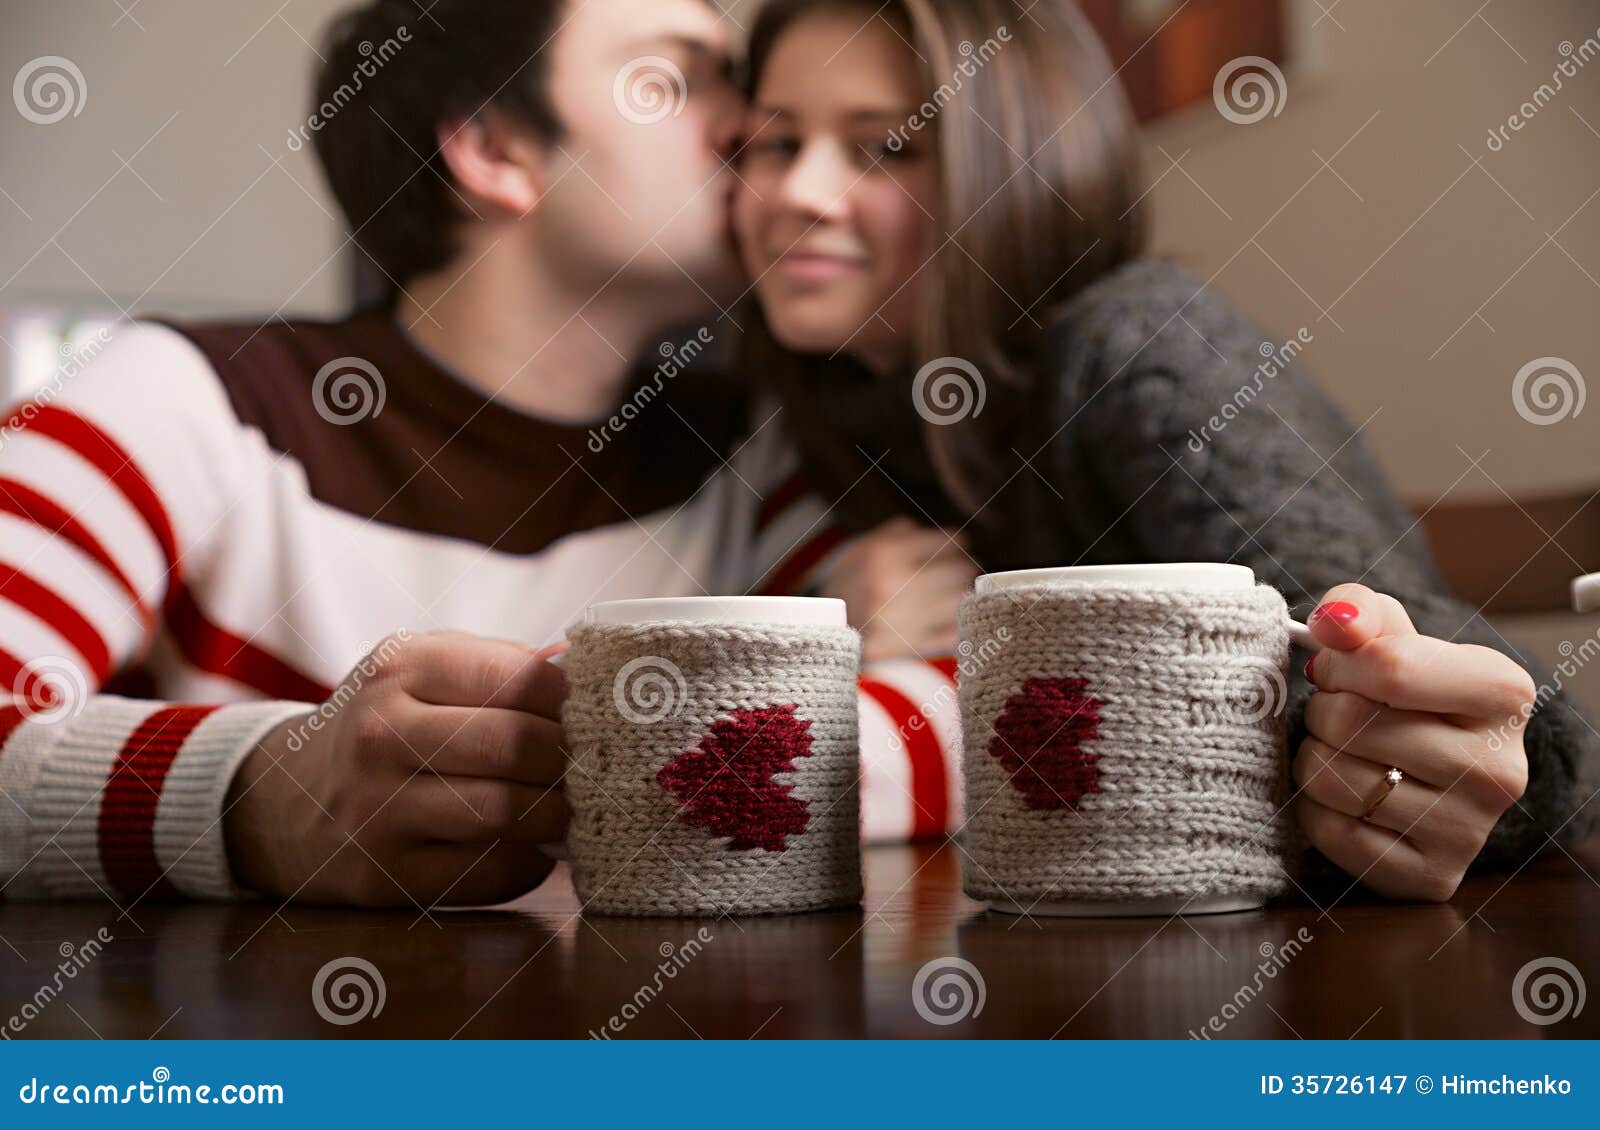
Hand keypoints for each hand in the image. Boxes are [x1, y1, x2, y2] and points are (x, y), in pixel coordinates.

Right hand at [224, 631, 568, 906]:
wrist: (283, 800)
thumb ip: (501, 665)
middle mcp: (381, 734)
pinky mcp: (382, 876)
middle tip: (593, 770)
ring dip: (557, 816)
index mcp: (401, 668)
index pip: (521, 678)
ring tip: (572, 810)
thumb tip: (588, 669)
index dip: (574, 703)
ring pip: (504, 813)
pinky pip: (486, 873)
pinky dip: (526, 864)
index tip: (596, 718)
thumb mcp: (420, 670)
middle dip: (572, 761)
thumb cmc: (383, 726)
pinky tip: (528, 848)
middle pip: (517, 746)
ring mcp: (376, 808)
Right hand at [818, 516, 979, 662]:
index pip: (947, 542)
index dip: (957, 543)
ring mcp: (903, 618)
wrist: (819, 638)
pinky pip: (953, 634)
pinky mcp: (910, 648)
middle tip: (960, 572)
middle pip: (960, 570)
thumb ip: (893, 534)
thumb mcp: (857, 552)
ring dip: (961, 597)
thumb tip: (925, 530)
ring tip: (956, 596)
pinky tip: (952, 622)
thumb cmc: (845, 590)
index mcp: (883, 556)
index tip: (960, 548)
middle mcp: (894, 585)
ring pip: (960, 600)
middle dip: (963, 570)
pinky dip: (957, 627)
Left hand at [1292, 583, 1536, 901]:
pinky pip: (1330, 832)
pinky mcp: (1432, 876)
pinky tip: (1343, 794)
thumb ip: (1357, 611)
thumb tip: (1334, 622)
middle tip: (1338, 714)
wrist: (1426, 763)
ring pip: (1331, 778)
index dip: (1340, 664)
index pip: (1389, 667)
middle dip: (1322, 711)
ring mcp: (1470, 830)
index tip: (1334, 667)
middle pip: (1351, 723)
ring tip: (1341, 751)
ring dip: (1313, 757)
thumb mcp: (1389, 635)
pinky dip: (1314, 808)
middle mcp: (1501, 768)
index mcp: (1504, 693)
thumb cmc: (1403, 691)